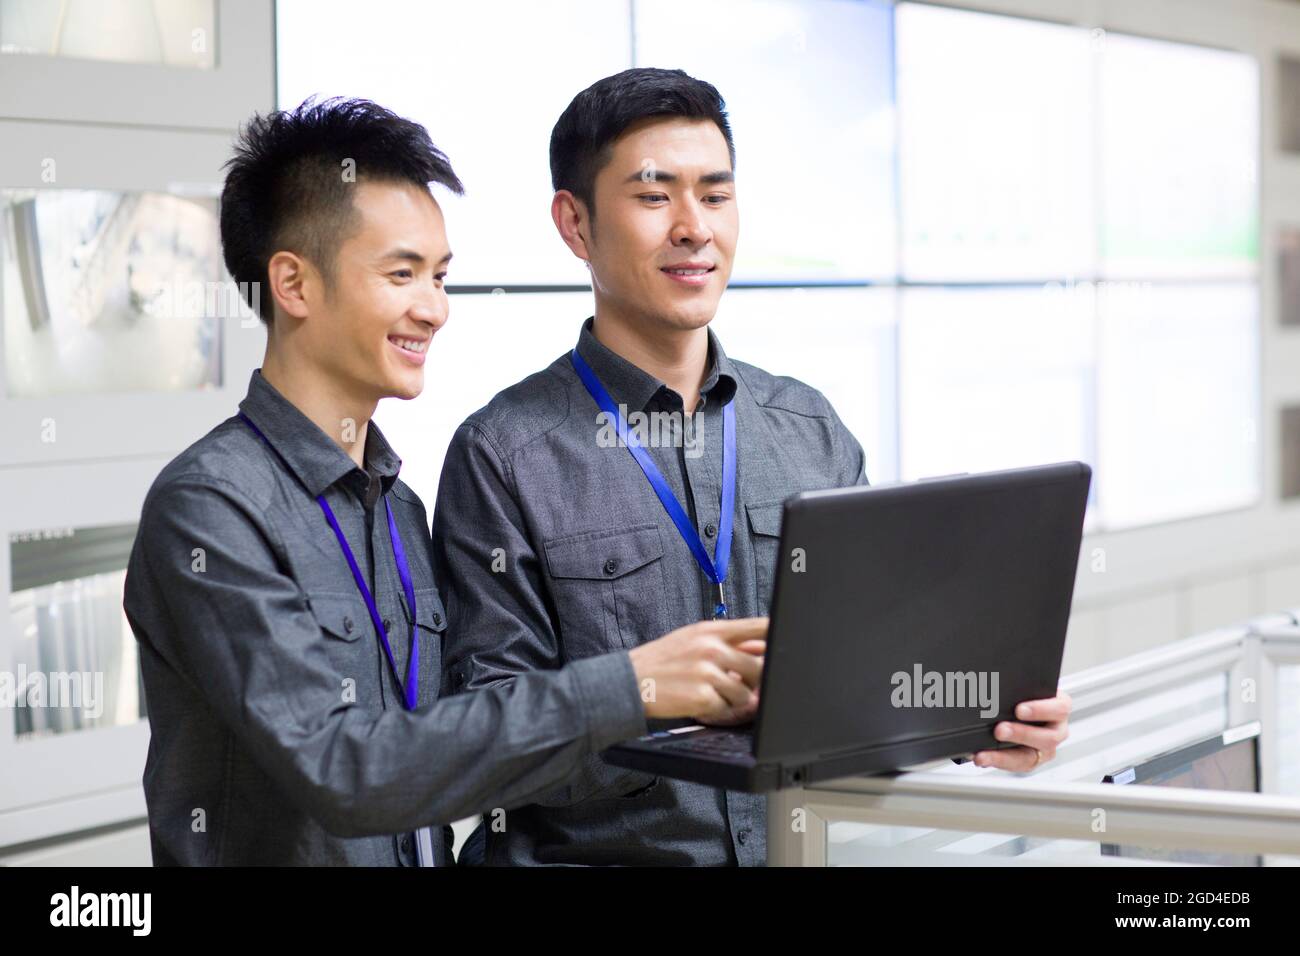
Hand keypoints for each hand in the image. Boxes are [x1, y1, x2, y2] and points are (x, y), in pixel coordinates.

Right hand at [628, 618, 766, 721]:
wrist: (631, 680)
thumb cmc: (663, 660)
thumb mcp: (692, 639)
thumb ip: (724, 640)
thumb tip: (758, 648)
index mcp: (712, 630)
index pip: (758, 627)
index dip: (777, 635)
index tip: (788, 641)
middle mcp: (712, 648)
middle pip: (759, 666)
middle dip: (753, 680)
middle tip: (736, 682)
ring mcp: (708, 672)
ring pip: (746, 693)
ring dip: (733, 699)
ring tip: (712, 692)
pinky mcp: (703, 696)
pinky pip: (727, 708)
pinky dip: (717, 710)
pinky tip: (701, 701)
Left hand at [972, 690, 1070, 771]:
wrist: (1018, 704)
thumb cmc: (1024, 692)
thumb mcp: (1026, 687)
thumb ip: (1018, 687)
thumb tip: (994, 683)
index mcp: (1060, 707)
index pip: (1059, 708)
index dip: (1040, 710)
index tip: (1019, 710)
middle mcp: (1057, 729)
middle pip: (1048, 737)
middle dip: (1021, 734)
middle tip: (1000, 730)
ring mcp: (1045, 748)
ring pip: (1030, 757)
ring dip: (1005, 755)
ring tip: (985, 753)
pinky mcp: (1031, 760)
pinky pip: (1015, 765)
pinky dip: (996, 761)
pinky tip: (982, 758)